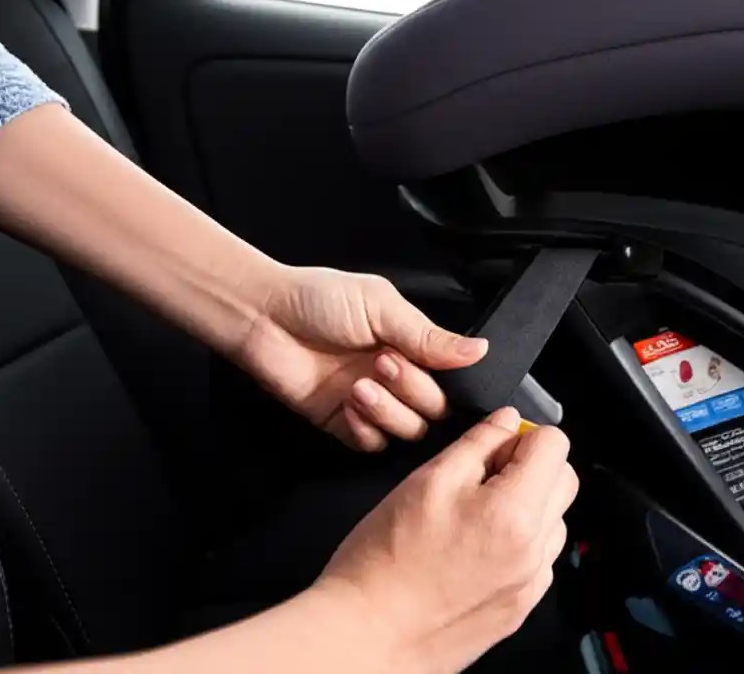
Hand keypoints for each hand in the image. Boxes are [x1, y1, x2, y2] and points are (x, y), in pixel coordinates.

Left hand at [236, 266, 486, 450]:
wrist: (264, 317)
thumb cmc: (316, 299)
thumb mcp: (381, 306)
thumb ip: (429, 336)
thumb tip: (479, 349)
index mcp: (409, 346)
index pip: (448, 378)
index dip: (442, 377)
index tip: (423, 360)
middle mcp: (395, 377)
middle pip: (433, 409)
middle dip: (412, 390)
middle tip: (382, 363)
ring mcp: (371, 403)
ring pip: (407, 430)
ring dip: (389, 410)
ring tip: (359, 384)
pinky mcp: (343, 424)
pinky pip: (373, 444)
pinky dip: (367, 429)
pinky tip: (349, 405)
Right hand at [316, 408, 578, 672]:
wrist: (367, 634)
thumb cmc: (384, 562)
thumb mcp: (427, 481)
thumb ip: (477, 444)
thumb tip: (506, 422)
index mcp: (514, 513)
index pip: (555, 444)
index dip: (522, 436)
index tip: (494, 445)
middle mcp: (533, 551)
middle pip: (564, 481)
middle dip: (531, 467)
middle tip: (480, 476)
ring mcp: (530, 584)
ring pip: (553, 520)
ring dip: (526, 506)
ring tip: (471, 517)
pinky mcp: (519, 607)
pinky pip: (537, 559)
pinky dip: (517, 543)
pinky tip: (473, 548)